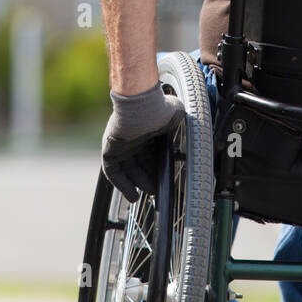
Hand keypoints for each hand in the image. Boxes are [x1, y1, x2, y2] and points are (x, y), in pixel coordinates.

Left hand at [101, 82, 185, 201]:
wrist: (143, 105)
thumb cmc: (161, 109)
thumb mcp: (177, 116)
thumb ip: (180, 124)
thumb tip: (191, 127)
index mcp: (147, 130)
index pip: (152, 154)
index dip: (158, 168)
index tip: (165, 180)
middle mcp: (133, 138)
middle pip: (140, 164)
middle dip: (149, 178)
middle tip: (158, 190)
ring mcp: (121, 144)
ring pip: (128, 170)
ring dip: (137, 184)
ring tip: (148, 194)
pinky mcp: (110, 150)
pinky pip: (114, 172)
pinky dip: (123, 184)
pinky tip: (133, 196)